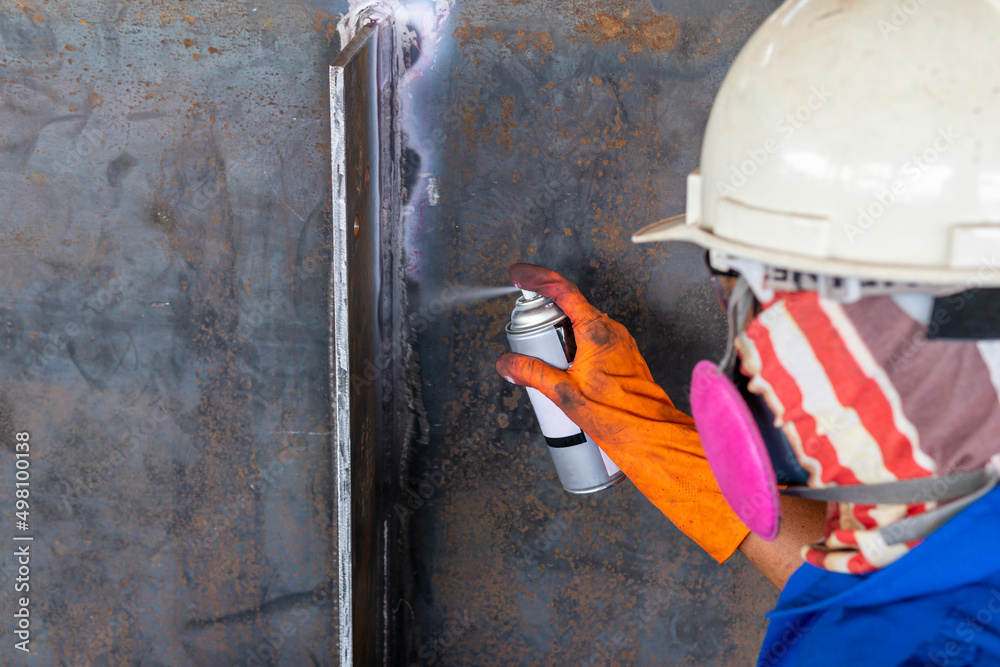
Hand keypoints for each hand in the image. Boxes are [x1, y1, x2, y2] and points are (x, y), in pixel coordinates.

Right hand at [496, 263, 748, 562]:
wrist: (650, 434)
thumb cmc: (617, 415)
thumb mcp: (564, 393)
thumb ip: (533, 373)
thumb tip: (507, 363)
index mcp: (597, 330)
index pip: (563, 290)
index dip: (537, 278)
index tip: (518, 276)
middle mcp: (611, 330)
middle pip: (571, 305)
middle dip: (544, 311)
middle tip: (524, 325)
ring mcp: (619, 342)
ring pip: (582, 323)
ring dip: (559, 331)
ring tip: (542, 353)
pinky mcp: (622, 356)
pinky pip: (592, 339)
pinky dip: (573, 344)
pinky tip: (563, 366)